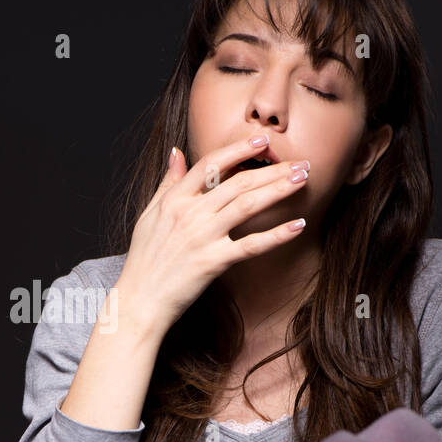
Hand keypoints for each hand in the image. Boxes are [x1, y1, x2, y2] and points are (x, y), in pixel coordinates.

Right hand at [116, 136, 309, 336]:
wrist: (139, 300)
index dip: (239, 150)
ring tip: (303, 179)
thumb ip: (167, 182)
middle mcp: (190, 213)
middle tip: (300, 162)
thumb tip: (176, 152)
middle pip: (237, 182)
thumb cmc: (144, 259)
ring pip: (247, 205)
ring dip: (278, 189)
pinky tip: (298, 225)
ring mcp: (202, 237)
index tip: (263, 141)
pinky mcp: (213, 262)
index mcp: (174, 199)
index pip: (211, 164)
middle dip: (272, 169)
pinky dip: (277, 234)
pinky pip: (251, 245)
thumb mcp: (149, 214)